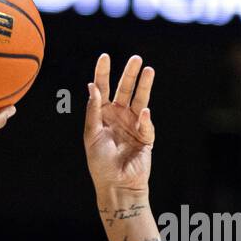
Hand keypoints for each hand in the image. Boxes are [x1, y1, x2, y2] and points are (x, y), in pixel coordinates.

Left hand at [84, 53, 154, 194]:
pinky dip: (146, 119)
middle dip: (130, 75)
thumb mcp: (91, 135)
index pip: (102, 89)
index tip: (105, 56)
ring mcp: (134, 125)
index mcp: (103, 115)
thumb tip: (92, 86)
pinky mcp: (146, 137)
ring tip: (148, 70)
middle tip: (136, 59)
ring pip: (140, 101)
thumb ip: (93, 111)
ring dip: (144, 86)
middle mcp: (119, 116)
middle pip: (125, 91)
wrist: (115, 185)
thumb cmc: (99, 163)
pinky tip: (145, 113)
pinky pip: (146, 124)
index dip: (103, 73)